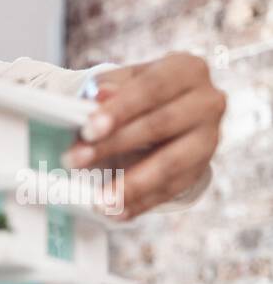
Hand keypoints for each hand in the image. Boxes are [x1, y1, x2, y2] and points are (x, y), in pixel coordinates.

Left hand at [60, 51, 225, 218]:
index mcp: (187, 70)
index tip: (87, 130)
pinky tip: (116, 213)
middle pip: (160, 125)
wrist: (172, 113)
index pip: (152, 88)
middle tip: (74, 162)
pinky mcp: (201, 169)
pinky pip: (171, 190)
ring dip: (131, 185)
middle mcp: (207, 102)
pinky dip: (141, 203)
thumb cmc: (141, 95)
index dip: (119, 109)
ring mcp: (209, 138)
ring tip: (98, 202)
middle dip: (114, 145)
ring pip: (170, 164)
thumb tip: (97, 94)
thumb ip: (111, 87)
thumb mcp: (126, 82)